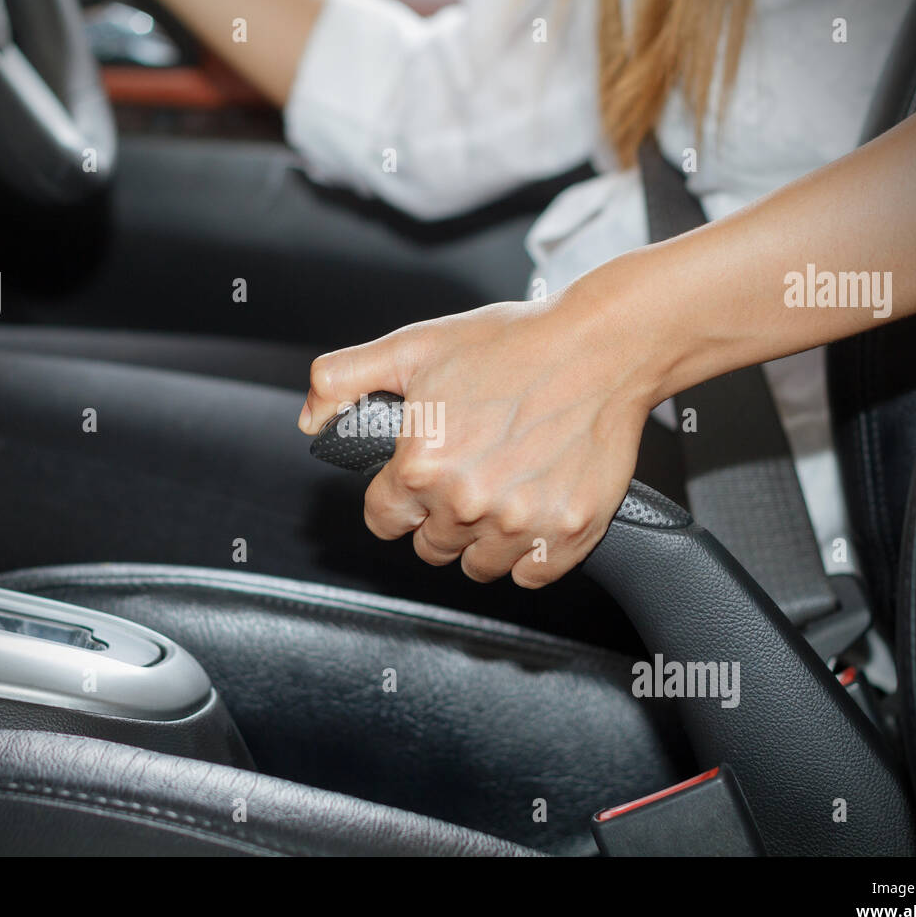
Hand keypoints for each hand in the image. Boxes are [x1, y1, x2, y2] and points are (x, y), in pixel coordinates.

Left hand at [298, 267, 671, 586]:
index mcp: (422, 465)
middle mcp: (467, 502)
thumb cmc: (514, 342)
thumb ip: (344, 380)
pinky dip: (529, 553)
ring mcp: (521, 523)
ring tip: (501, 491)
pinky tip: (533, 511)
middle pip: (431, 546)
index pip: (384, 520)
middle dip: (440, 517)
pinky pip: (530, 574)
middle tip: (468, 474)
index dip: (398, 499)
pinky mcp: (569, 533)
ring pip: (478, 566)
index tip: (418, 482)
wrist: (602, 345)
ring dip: (482, 539)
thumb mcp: (413, 346)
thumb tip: (313, 418)